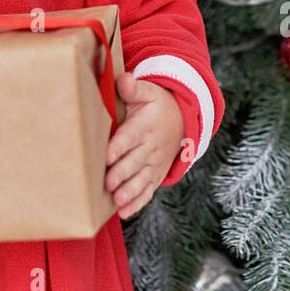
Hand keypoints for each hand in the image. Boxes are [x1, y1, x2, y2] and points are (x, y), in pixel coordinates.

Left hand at [105, 73, 184, 219]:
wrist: (182, 121)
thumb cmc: (157, 105)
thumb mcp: (149, 92)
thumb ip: (134, 87)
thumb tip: (124, 78)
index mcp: (145, 126)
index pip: (130, 137)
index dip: (118, 147)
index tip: (107, 156)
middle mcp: (150, 147)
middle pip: (134, 162)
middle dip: (121, 173)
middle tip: (107, 183)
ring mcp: (154, 164)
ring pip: (141, 180)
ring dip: (129, 191)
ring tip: (117, 201)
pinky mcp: (155, 175)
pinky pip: (147, 191)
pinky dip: (137, 202)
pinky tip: (124, 212)